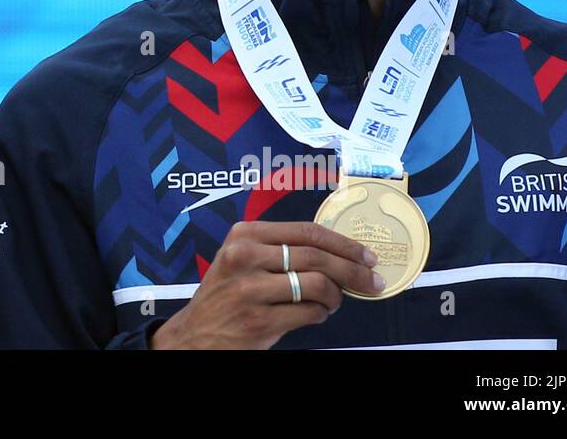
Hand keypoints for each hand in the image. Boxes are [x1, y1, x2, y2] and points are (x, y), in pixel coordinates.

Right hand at [149, 220, 382, 349]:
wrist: (194, 334)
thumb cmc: (225, 294)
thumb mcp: (240, 259)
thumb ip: (279, 249)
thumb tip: (337, 251)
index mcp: (244, 235)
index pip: (307, 231)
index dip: (343, 243)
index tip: (366, 254)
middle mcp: (245, 257)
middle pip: (317, 257)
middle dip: (353, 270)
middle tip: (372, 281)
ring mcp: (251, 290)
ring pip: (318, 285)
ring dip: (336, 296)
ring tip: (334, 301)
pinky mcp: (260, 320)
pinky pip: (310, 313)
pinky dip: (321, 314)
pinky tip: (316, 313)